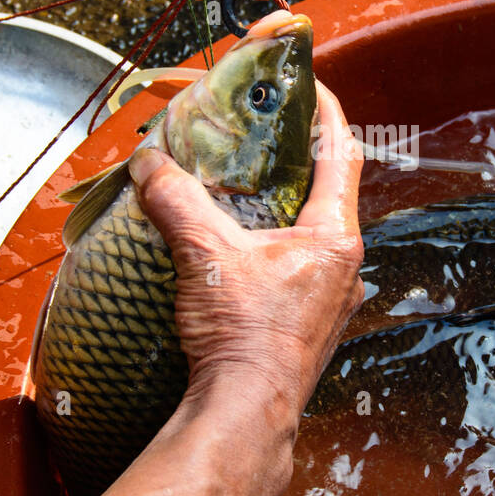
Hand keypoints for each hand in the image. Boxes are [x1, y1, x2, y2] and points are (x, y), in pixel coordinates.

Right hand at [128, 82, 364, 426]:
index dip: (327, 113)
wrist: (245, 411)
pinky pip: (301, 270)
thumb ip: (176, 201)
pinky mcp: (312, 325)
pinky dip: (276, 249)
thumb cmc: (242, 333)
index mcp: (334, 237)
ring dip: (286, 210)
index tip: (311, 84)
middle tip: (268, 135)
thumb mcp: (204, 254)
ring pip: (314, 236)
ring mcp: (333, 299)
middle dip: (299, 162)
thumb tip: (149, 163)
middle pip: (329, 194)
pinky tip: (243, 252)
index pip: (341, 154)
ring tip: (248, 190)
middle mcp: (345, 266)